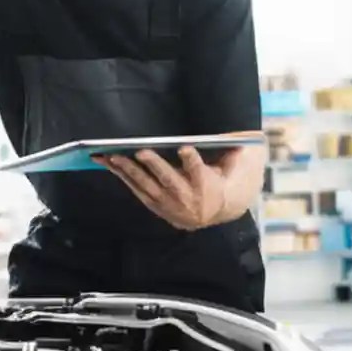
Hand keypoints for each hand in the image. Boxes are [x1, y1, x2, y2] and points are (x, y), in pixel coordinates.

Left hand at [95, 146, 230, 229]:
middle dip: (154, 165)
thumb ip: (235, 153)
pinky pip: (136, 189)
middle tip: (141, 151)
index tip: (185, 148)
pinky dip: (122, 175)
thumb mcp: (234, 169)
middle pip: (169, 180)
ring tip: (112, 156)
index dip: (192, 161)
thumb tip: (243, 136)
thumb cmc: (222, 180)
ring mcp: (168, 204)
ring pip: (147, 185)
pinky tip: (108, 162)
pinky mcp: (155, 205)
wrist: (215, 214)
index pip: (200, 172)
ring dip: (129, 170)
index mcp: (208, 186)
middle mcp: (187, 198)